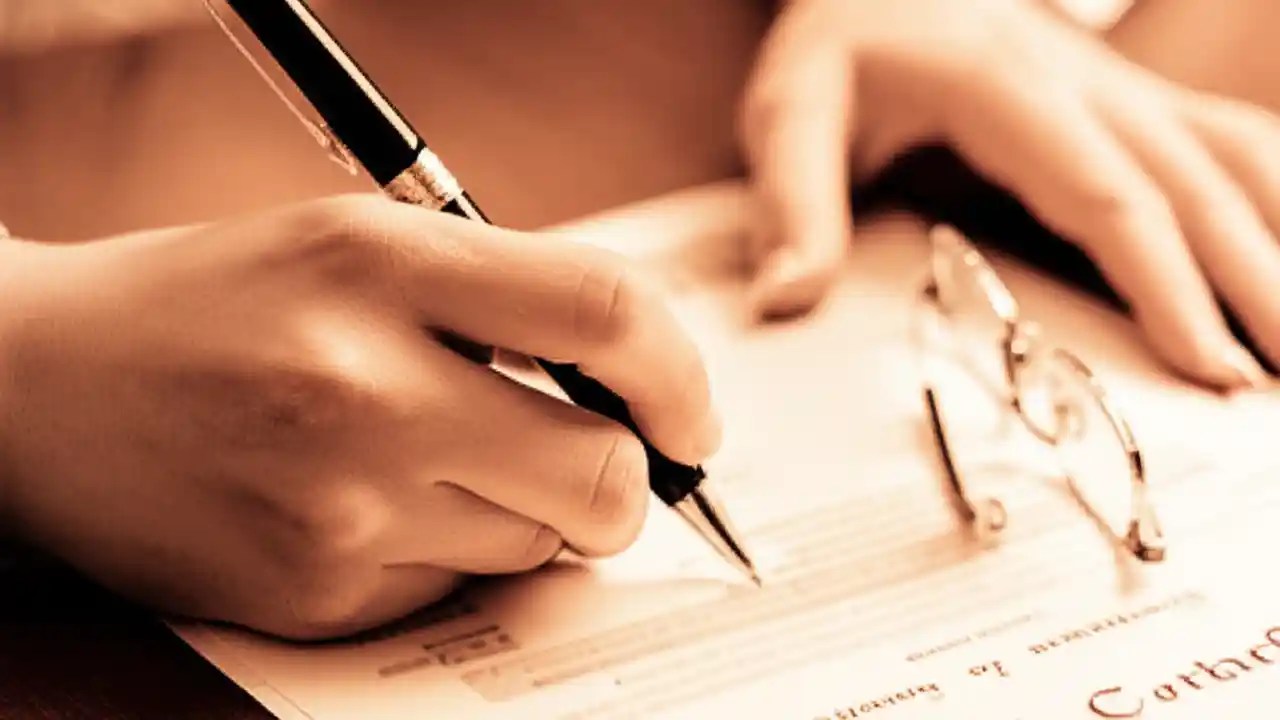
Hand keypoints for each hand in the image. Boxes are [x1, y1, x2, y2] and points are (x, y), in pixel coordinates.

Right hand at [0, 194, 719, 639]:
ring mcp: (336, 505)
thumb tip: (633, 387)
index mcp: (379, 263)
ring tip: (437, 461)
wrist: (40, 388)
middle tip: (595, 463)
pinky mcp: (313, 593)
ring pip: (539, 544)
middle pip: (601, 473)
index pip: (605, 313)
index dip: (679, 375)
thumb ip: (499, 296)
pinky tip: (371, 506)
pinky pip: (457, 587)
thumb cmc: (214, 301)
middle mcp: (360, 385)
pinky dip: (449, 552)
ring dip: (527, 512)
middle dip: (626, 480)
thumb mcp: (354, 242)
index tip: (688, 414)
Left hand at [741, 0, 1279, 390]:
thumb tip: (784, 302)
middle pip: (1197, 187)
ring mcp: (1120, 90)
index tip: (1206, 368)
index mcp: (1008, 91)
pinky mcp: (1129, 104)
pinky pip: (1227, 144)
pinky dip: (1277, 198)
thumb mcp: (791, 108)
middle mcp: (1087, 83)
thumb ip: (792, 202)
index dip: (1167, 284)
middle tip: (1279, 392)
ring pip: (1235, 158)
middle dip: (1255, 287)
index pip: (1110, 197)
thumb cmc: (840, 47)